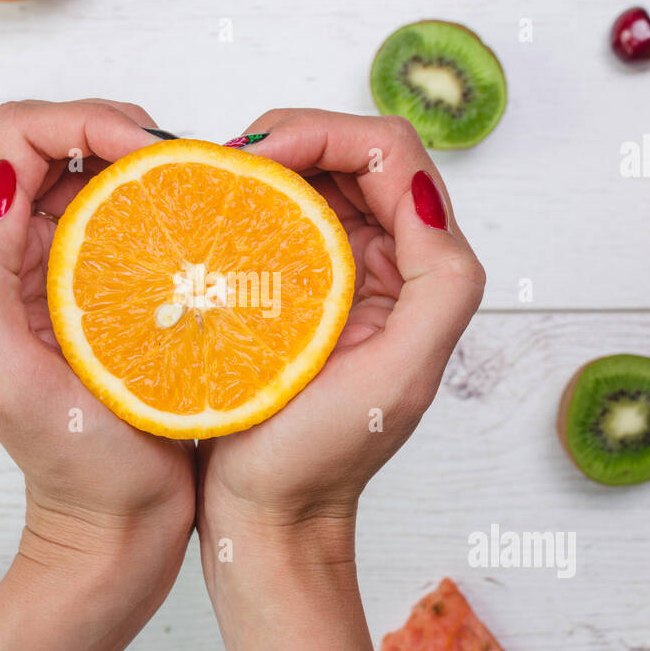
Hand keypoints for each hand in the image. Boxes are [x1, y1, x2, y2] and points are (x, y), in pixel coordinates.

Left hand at [0, 100, 194, 650]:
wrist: (118, 526)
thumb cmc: (76, 468)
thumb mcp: (12, 382)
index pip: (13, 139)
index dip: (79, 120)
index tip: (148, 151)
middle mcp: (15, 252)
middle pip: (53, 139)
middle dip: (115, 126)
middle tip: (183, 160)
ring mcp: (63, 268)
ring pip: (94, 169)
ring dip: (144, 158)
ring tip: (199, 182)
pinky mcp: (106, 288)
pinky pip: (127, 213)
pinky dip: (163, 198)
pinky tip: (204, 218)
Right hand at [197, 110, 485, 650]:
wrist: (266, 516)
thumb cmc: (319, 460)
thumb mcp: (398, 379)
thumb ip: (441, 284)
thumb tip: (424, 192)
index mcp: (424, 270)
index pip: (391, 155)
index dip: (326, 134)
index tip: (257, 160)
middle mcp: (388, 261)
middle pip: (350, 152)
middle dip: (292, 137)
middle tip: (226, 164)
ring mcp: (339, 273)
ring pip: (312, 178)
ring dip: (266, 165)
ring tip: (213, 183)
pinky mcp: (295, 291)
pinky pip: (278, 218)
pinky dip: (246, 200)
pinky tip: (208, 215)